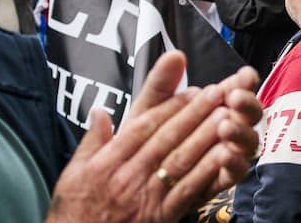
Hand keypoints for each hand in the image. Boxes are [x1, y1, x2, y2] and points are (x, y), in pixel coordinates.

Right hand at [46, 52, 261, 222]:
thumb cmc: (76, 210)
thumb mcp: (73, 173)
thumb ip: (91, 140)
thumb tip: (100, 110)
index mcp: (107, 162)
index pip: (143, 128)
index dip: (170, 107)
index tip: (191, 90)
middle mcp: (128, 176)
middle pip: (166, 139)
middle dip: (194, 114)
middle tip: (217, 93)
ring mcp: (145, 196)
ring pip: (180, 160)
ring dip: (205, 137)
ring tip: (227, 116)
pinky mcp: (160, 216)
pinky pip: (187, 190)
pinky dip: (207, 171)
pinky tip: (224, 155)